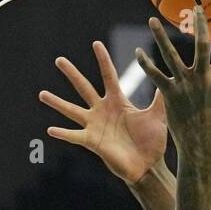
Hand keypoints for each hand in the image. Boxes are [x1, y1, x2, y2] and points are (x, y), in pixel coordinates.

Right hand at [39, 41, 168, 183]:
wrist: (148, 167)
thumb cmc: (153, 143)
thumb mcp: (158, 117)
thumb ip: (159, 99)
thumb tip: (168, 78)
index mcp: (118, 102)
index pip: (108, 76)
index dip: (103, 60)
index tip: (96, 43)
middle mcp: (103, 110)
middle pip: (84, 88)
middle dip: (72, 74)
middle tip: (59, 59)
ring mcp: (95, 126)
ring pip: (72, 110)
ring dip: (57, 102)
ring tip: (42, 94)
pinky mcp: (92, 142)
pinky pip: (75, 136)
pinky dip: (63, 133)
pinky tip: (50, 129)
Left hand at [134, 7, 210, 153]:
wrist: (202, 147)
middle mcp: (202, 78)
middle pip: (200, 44)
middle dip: (199, 23)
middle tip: (195, 7)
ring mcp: (184, 85)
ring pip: (170, 54)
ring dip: (160, 36)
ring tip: (152, 19)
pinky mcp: (169, 94)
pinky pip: (155, 75)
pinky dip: (145, 63)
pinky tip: (138, 52)